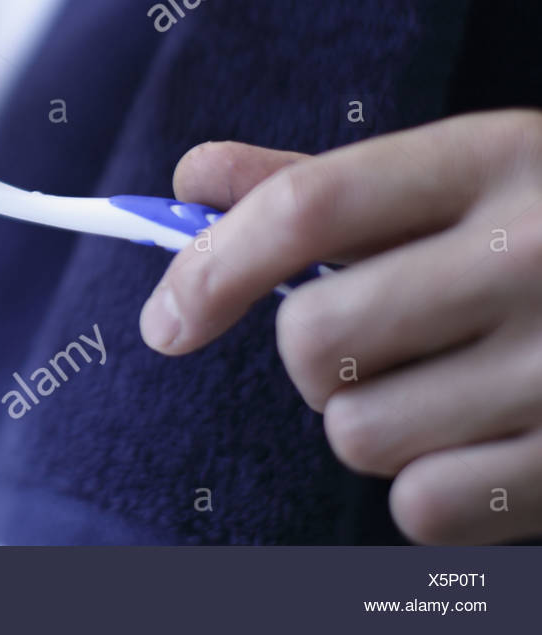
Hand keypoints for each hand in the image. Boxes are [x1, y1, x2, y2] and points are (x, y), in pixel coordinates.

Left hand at [141, 110, 541, 543]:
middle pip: (314, 337)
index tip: (165, 319)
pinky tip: (486, 442)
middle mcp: (540, 256)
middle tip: (370, 339)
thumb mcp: (463, 176)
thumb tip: (189, 177)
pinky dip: (428, 489)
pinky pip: (422, 508)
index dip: (209, 265)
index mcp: (496, 160)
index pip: (308, 208)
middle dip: (310, 354)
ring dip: (371, 420)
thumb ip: (320, 182)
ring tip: (448, 384)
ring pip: (357, 433)